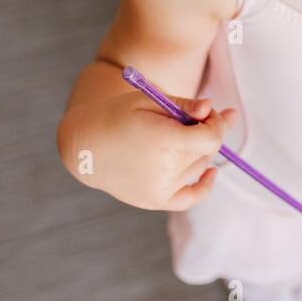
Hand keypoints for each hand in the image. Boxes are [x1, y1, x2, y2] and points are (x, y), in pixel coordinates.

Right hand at [77, 88, 237, 211]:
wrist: (85, 146)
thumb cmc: (116, 116)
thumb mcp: (148, 100)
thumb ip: (183, 105)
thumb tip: (210, 108)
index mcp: (163, 140)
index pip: (211, 137)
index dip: (216, 123)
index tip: (208, 113)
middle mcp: (164, 169)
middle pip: (207, 151)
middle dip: (208, 131)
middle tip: (198, 117)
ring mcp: (160, 189)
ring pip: (200, 167)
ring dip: (198, 151)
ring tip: (176, 136)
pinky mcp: (156, 201)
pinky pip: (192, 198)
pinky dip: (205, 186)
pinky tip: (210, 172)